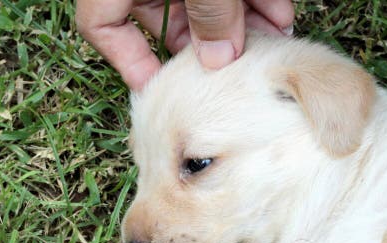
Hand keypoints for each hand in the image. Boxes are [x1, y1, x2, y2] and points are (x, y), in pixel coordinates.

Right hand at [75, 0, 294, 90]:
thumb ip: (208, 14)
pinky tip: (282, 20)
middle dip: (206, 48)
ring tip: (270, 48)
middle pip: (167, 20)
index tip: (165, 90)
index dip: (131, 64)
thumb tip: (218, 61)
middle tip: (233, 71)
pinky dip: (258, 2)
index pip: (104, 26)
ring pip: (207, 6)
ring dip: (240, 28)